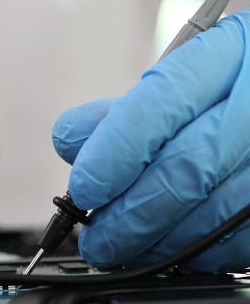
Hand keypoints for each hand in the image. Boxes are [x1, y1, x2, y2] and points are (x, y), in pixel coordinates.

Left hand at [52, 10, 249, 272]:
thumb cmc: (226, 85)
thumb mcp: (178, 77)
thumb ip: (121, 110)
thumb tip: (70, 142)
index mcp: (228, 51)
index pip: (161, 102)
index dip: (114, 152)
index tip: (83, 189)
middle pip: (189, 166)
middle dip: (130, 213)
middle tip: (95, 239)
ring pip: (218, 208)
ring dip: (159, 241)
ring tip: (122, 250)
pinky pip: (243, 236)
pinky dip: (199, 251)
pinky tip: (168, 251)